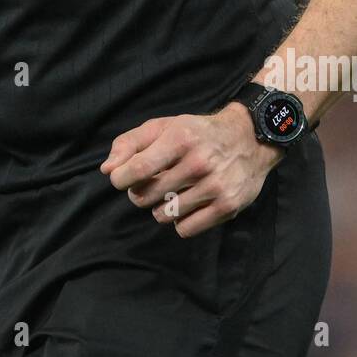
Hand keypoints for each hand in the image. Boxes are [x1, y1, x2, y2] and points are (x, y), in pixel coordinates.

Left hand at [99, 103, 283, 237]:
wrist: (249, 139)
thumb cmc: (197, 133)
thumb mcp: (164, 127)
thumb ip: (130, 144)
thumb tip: (107, 170)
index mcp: (180, 138)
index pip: (138, 169)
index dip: (121, 179)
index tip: (121, 180)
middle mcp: (199, 162)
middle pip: (147, 196)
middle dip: (140, 193)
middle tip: (150, 185)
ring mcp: (215, 186)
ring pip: (164, 215)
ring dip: (161, 208)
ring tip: (171, 193)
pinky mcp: (228, 206)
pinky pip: (185, 229)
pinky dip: (180, 221)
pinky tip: (187, 206)